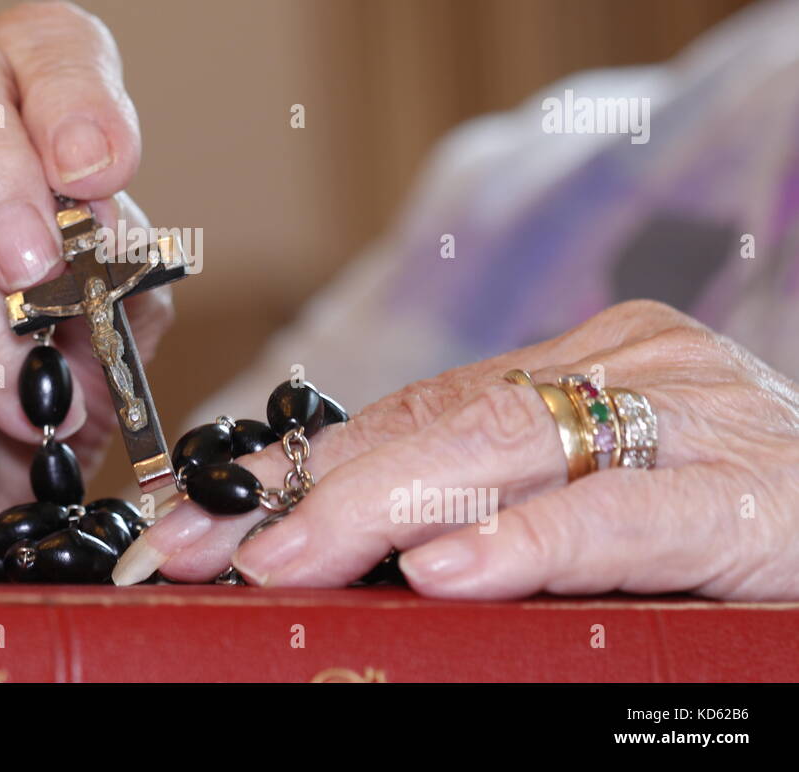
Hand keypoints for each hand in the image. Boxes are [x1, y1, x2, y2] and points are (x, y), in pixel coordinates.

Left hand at [119, 300, 798, 599]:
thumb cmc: (731, 528)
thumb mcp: (595, 499)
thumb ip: (494, 505)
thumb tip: (351, 554)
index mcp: (578, 367)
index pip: (409, 410)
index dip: (297, 466)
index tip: (194, 514)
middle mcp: (622, 369)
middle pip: (434, 420)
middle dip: (304, 487)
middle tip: (194, 543)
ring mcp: (685, 418)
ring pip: (503, 446)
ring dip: (376, 506)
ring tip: (284, 555)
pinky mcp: (747, 492)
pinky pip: (623, 512)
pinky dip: (528, 540)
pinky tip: (448, 570)